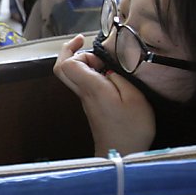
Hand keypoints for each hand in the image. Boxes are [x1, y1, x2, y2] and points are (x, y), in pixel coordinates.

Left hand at [53, 35, 155, 155]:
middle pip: (61, 69)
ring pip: (70, 75)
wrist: (121, 153)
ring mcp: (85, 100)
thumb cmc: (132, 128)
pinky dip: (88, 71)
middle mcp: (83, 93)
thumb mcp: (134, 98)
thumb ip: (118, 78)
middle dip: (68, 51)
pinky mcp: (91, 105)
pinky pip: (81, 82)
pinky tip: (104, 70)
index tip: (87, 43)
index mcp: (91, 89)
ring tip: (99, 56)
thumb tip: (107, 67)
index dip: (75, 51)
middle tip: (81, 41)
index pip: (67, 65)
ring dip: (81, 61)